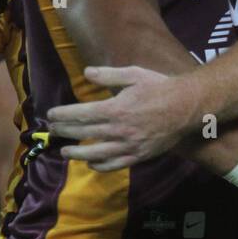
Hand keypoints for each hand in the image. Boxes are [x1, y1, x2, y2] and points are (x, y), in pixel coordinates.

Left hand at [49, 66, 200, 168]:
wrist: (187, 107)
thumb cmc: (160, 87)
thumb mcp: (134, 74)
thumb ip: (108, 75)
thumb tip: (86, 72)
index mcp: (115, 108)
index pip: (80, 114)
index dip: (62, 115)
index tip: (50, 115)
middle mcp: (118, 130)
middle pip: (84, 133)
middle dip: (64, 132)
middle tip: (52, 130)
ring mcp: (128, 145)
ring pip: (95, 154)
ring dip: (76, 154)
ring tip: (65, 152)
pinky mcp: (138, 156)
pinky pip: (114, 165)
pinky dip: (100, 166)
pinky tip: (91, 163)